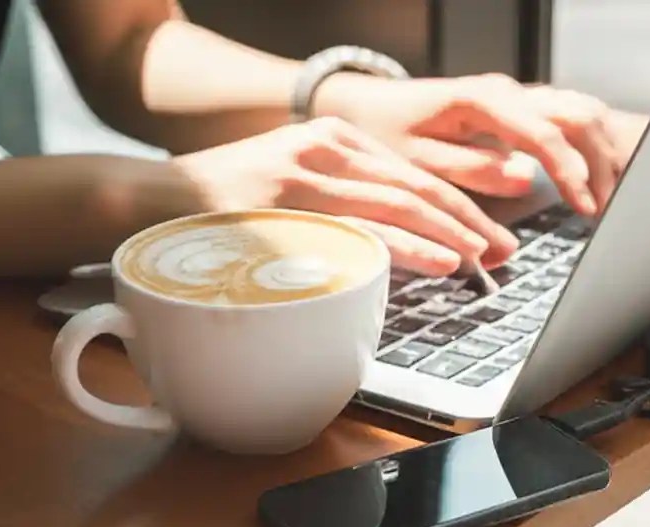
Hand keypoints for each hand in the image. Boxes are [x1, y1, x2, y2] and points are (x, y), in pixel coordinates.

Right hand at [170, 118, 517, 274]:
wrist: (144, 200)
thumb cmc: (225, 210)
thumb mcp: (295, 192)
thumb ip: (345, 207)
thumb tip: (400, 247)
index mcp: (336, 142)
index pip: (415, 174)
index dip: (462, 206)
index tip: (492, 236)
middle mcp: (327, 147)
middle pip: (419, 186)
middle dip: (471, 222)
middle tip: (506, 253)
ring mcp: (307, 171)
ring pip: (400, 204)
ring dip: (452, 235)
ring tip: (486, 261)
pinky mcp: (287, 200)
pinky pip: (364, 228)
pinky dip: (409, 247)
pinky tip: (442, 262)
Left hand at [319, 74, 637, 214]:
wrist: (369, 107)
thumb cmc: (386, 135)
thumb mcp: (416, 160)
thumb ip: (471, 169)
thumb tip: (525, 178)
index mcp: (483, 101)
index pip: (546, 133)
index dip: (571, 173)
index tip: (586, 210)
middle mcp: (508, 92)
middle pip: (578, 115)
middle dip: (600, 164)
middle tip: (605, 211)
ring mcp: (517, 96)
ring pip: (581, 113)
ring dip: (601, 155)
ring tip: (605, 201)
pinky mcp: (521, 108)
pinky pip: (569, 120)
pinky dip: (589, 149)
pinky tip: (592, 183)